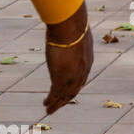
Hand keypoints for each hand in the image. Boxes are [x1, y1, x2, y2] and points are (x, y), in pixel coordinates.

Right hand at [42, 0, 92, 114]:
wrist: (70, 26)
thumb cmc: (71, 25)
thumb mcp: (75, 33)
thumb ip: (72, 35)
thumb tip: (67, 24)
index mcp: (87, 60)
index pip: (81, 78)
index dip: (74, 87)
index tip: (67, 93)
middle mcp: (83, 71)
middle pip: (74, 89)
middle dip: (65, 99)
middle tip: (57, 106)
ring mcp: (73, 75)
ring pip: (65, 95)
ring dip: (57, 103)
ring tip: (49, 109)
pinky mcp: (62, 78)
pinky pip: (56, 94)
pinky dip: (52, 101)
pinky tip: (46, 104)